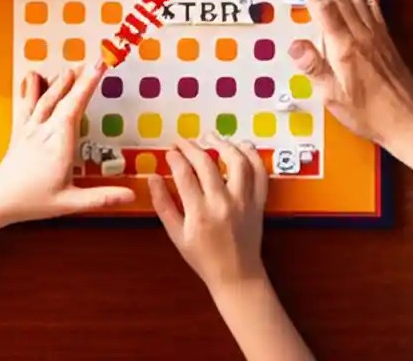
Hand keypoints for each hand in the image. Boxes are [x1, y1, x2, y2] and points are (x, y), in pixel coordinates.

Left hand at [0, 63, 135, 223]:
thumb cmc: (33, 202)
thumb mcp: (70, 203)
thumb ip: (101, 198)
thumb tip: (131, 196)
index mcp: (58, 143)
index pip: (75, 107)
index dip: (88, 85)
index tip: (99, 66)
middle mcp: (44, 131)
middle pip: (62, 98)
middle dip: (78, 78)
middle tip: (92, 61)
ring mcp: (29, 129)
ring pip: (44, 99)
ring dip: (58, 82)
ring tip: (70, 68)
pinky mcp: (19, 132)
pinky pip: (25, 106)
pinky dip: (29, 89)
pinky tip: (31, 77)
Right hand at [149, 137, 267, 291]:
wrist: (236, 275)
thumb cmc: (202, 257)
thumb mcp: (176, 235)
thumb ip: (163, 205)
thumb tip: (153, 177)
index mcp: (199, 213)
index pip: (184, 174)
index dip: (175, 157)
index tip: (170, 150)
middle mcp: (222, 203)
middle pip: (207, 163)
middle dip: (192, 147)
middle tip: (183, 141)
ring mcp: (244, 201)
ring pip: (237, 162)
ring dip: (224, 144)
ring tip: (211, 137)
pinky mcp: (259, 202)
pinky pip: (260, 173)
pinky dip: (252, 156)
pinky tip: (242, 146)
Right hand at [288, 0, 412, 144]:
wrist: (409, 120)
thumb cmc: (370, 113)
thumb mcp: (333, 98)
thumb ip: (314, 68)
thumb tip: (294, 46)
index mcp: (344, 47)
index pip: (323, 7)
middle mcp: (360, 34)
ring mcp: (374, 32)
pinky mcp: (383, 36)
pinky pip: (371, 2)